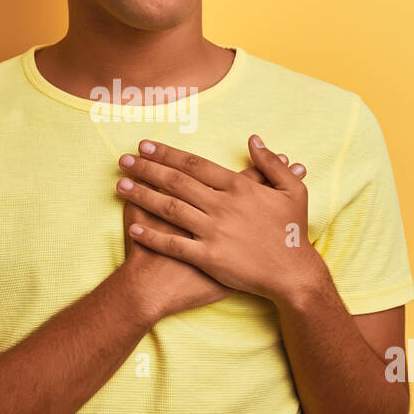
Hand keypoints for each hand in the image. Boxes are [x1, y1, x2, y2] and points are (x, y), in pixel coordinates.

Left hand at [120, 147, 306, 321]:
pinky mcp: (207, 257)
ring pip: (169, 208)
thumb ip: (270, 164)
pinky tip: (133, 227)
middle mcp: (222, 206)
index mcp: (238, 188)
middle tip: (125, 159)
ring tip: (121, 184)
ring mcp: (213, 232)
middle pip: (176, 182)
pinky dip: (152, 235)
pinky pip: (173, 244)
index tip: (146, 145)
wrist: (293, 274)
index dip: (168, 154)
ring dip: (142, 195)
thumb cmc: (292, 232)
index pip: (195, 165)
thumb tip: (253, 140)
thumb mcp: (292, 191)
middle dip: (147, 168)